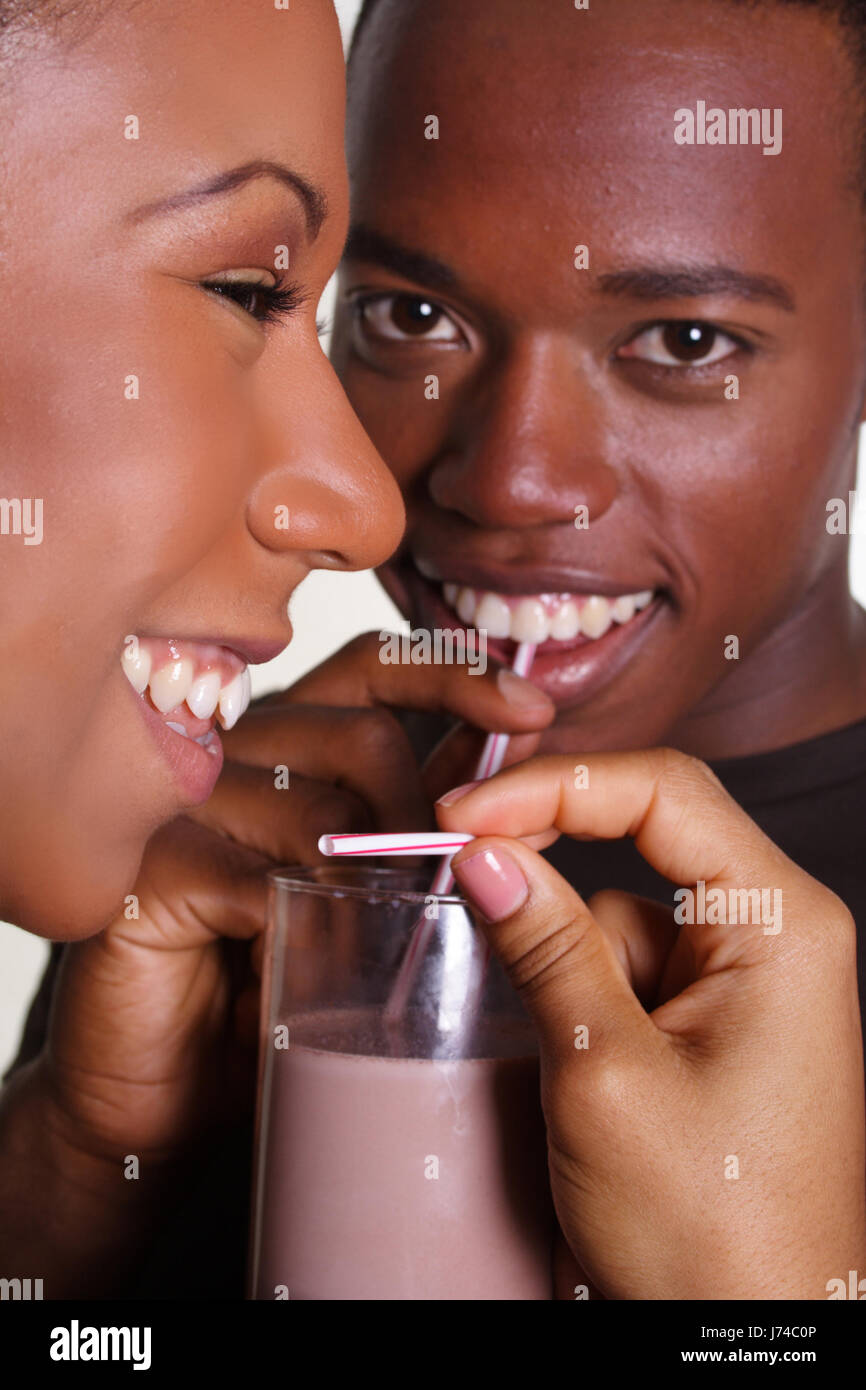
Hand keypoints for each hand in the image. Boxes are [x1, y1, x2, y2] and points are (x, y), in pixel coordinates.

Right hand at [1, 632, 552, 1292]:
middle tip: (457, 890)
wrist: (170, 1095)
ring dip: (380, 882)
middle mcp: (237, 758)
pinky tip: (318, 968)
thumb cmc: (276, 987)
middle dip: (433, 815)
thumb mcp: (368, 889)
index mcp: (290, 741)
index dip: (454, 673)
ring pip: (318, 806)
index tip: (534, 710)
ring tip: (389, 946)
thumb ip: (423, 813)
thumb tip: (507, 746)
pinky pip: (259, 880)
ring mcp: (188, 809)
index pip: (373, 666)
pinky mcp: (152, 874)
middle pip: (360, 732)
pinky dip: (311, 929)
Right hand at [440, 749, 865, 1299]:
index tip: (465, 814)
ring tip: (542, 1033)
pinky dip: (578, 989)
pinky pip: (629, 966)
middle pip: (647, 836)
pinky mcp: (714, 1021)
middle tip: (455, 860)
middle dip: (551, 852)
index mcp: (782, 926)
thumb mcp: (605, 1075)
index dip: (555, 787)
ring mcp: (747, 980)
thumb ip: (546, 947)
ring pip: (624, 908)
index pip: (664, 792)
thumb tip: (485, 854)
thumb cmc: (713, 1232)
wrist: (748, 1341)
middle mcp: (777, 936)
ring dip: (560, 946)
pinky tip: (562, 1055)